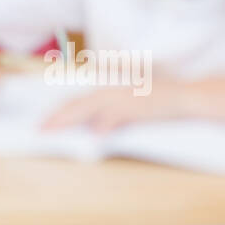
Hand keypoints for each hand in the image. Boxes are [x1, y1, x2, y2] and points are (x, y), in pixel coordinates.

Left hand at [40, 77, 188, 132]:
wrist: (183, 96)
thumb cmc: (156, 99)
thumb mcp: (129, 101)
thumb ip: (110, 111)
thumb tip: (92, 127)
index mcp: (108, 90)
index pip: (77, 101)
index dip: (59, 111)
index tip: (44, 122)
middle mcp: (112, 91)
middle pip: (78, 104)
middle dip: (57, 117)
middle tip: (41, 129)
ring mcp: (123, 97)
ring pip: (90, 107)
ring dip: (72, 118)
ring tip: (55, 128)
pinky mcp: (138, 106)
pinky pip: (118, 115)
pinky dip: (106, 123)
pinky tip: (96, 134)